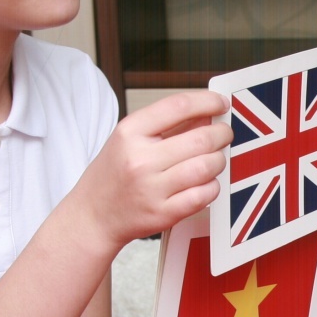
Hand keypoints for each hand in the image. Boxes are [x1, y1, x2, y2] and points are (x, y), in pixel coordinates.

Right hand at [72, 90, 229, 246]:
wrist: (93, 216)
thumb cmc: (113, 175)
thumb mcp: (128, 139)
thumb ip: (166, 124)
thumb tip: (207, 112)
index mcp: (129, 132)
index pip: (178, 106)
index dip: (207, 101)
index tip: (220, 103)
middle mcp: (140, 159)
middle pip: (200, 138)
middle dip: (221, 134)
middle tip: (224, 134)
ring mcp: (151, 189)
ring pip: (206, 167)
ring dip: (219, 161)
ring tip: (215, 159)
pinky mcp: (163, 214)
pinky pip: (203, 195)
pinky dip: (212, 186)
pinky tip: (207, 182)